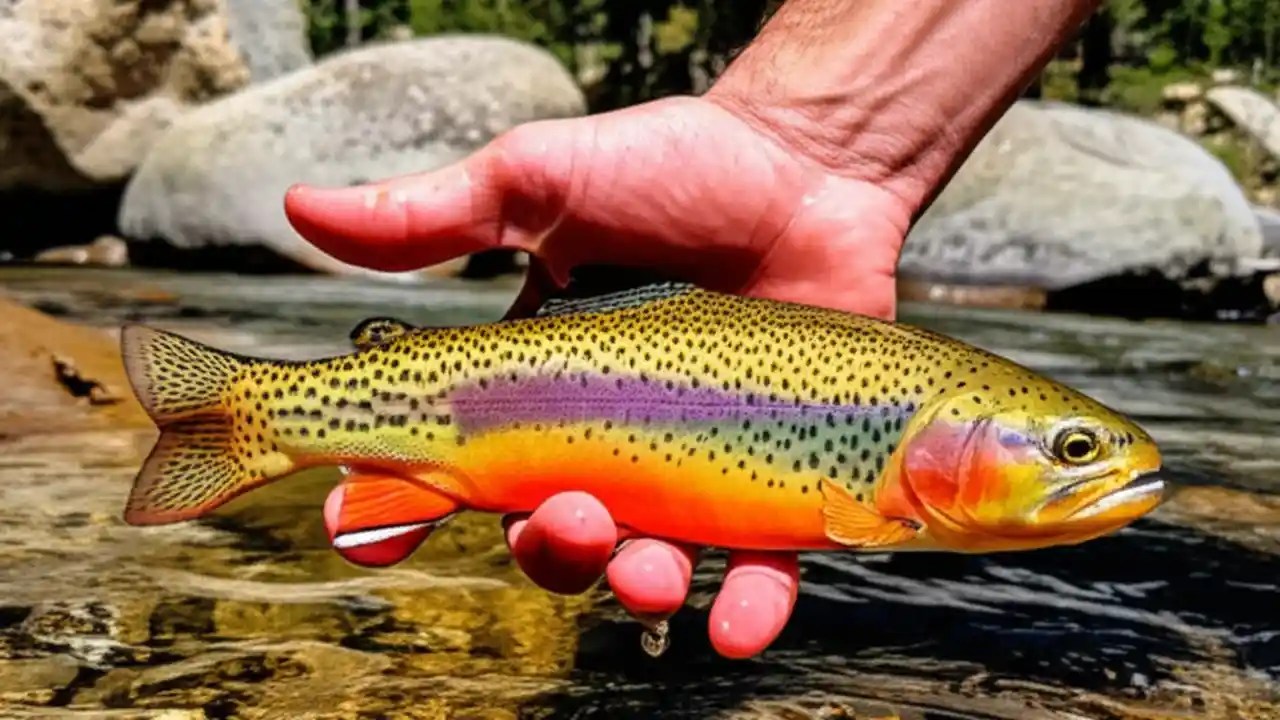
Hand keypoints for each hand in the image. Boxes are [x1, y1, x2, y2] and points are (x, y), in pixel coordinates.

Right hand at [284, 92, 912, 657]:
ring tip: (647, 574)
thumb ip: (432, 215)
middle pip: (548, 529)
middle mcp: (604, 436)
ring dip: (634, 586)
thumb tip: (300, 211)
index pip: (449, 459)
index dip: (396, 503)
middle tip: (561, 519)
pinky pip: (760, 564)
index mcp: (532, 380)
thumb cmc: (668, 166)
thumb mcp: (539, 181)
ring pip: (645, 560)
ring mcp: (688, 462)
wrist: (803, 161)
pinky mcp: (773, 474)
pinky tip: (734, 623)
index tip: (364, 525)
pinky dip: (748, 607)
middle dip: (543, 547)